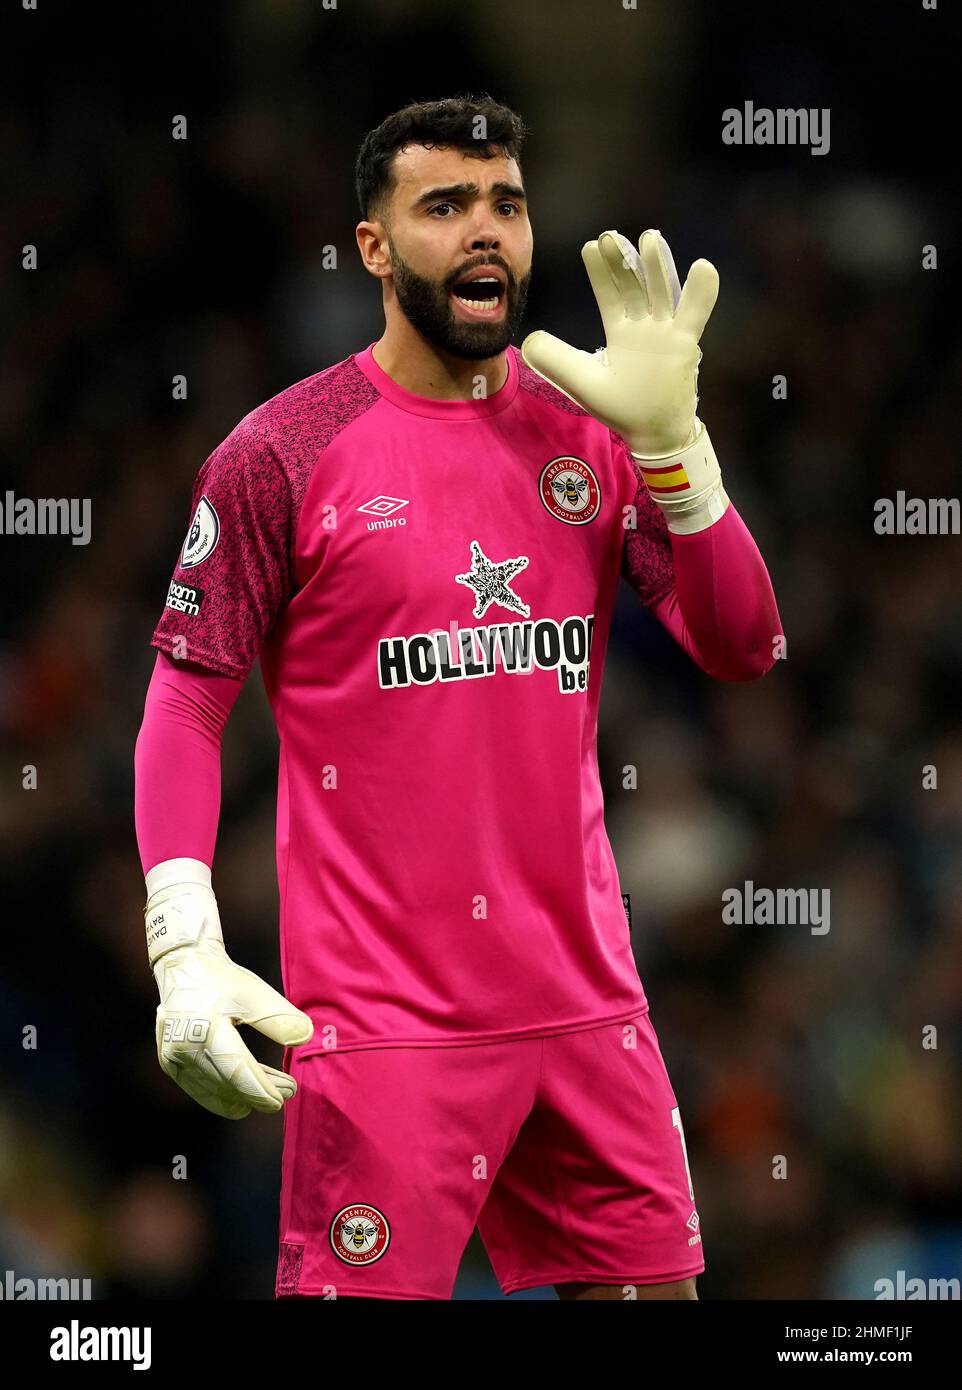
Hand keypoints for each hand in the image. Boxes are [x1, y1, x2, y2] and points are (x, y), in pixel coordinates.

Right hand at [147, 880, 313, 1118]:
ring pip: (214, 1090)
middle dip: (259, 1094)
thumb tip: (304, 1038)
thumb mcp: (254, 992)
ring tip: (274, 1091)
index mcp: (205, 1028)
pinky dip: (225, 1093)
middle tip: (289, 1092)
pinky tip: (247, 1095)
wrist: (184, 967)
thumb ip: (279, 1017)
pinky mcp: (170, 1063)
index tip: (285, 1096)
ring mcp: (172, 1058)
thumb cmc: (221, 979)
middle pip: (227, 1084)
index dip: (261, 1089)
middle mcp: (183, 1048)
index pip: (237, 1070)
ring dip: (244, 1097)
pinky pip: (201, 1088)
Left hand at [521, 229, 717, 457]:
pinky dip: (700, 293)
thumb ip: (556, 360)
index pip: (609, 295)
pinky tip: (702, 268)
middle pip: (634, 286)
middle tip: (612, 236)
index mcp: (620, 332)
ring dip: (656, 267)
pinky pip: (695, 314)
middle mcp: (644, 327)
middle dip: (623, 262)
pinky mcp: (684, 343)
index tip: (591, 246)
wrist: (651, 432)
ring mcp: (666, 333)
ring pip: (661, 292)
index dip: (600, 272)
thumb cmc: (620, 407)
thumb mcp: (582, 381)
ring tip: (649, 239)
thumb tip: (528, 340)